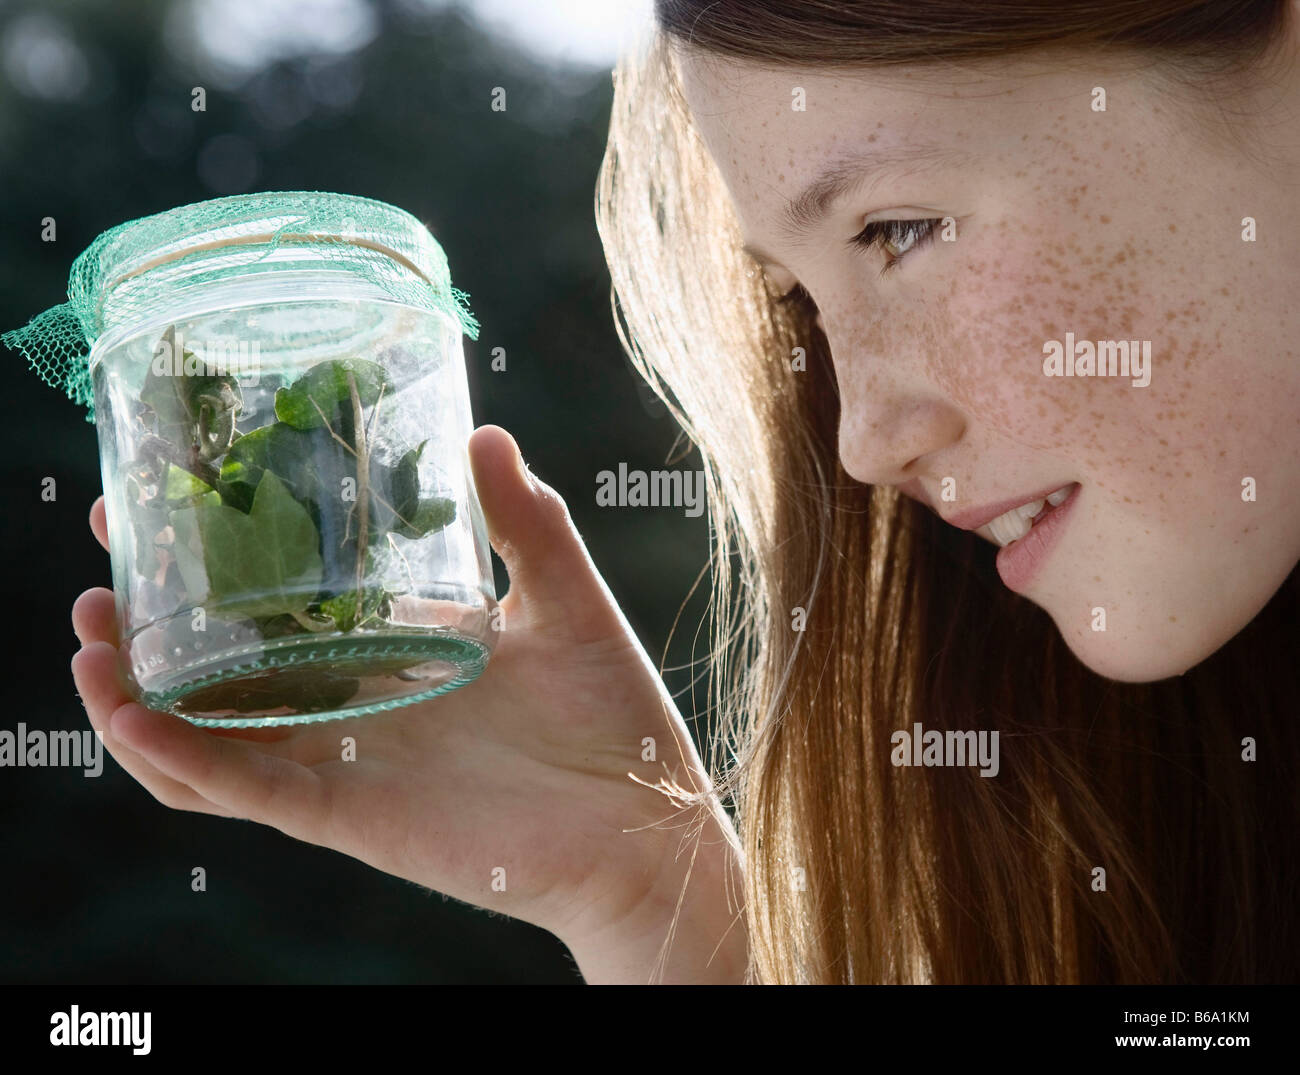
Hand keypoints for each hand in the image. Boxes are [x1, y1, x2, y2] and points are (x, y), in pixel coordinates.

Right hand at [71, 425, 743, 965]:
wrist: (645, 823)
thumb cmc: (614, 717)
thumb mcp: (568, 602)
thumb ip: (528, 526)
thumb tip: (483, 431)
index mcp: (397, 645)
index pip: (288, 596)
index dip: (221, 552)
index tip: (167, 493)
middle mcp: (357, 702)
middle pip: (226, 660)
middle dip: (152, 616)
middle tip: (103, 556)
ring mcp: (344, 761)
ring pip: (210, 730)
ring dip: (138, 689)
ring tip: (90, 634)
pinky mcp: (346, 815)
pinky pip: (243, 791)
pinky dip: (180, 759)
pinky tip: (132, 715)